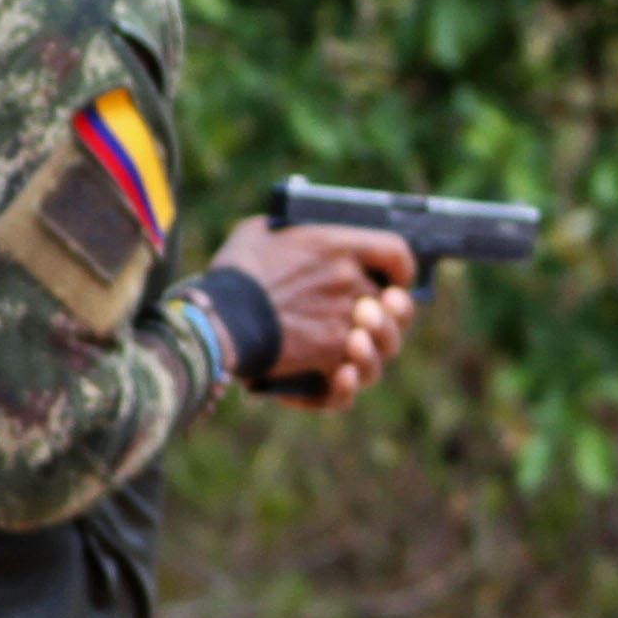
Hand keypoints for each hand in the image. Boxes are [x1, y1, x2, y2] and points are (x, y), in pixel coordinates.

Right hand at [211, 219, 421, 411]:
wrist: (216, 319)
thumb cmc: (234, 272)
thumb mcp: (260, 232)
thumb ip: (290, 232)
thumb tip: (294, 235)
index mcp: (338, 248)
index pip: (396, 254)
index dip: (401, 267)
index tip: (393, 276)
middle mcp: (351, 287)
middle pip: (397, 306)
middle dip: (392, 312)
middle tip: (373, 312)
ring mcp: (344, 328)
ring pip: (384, 348)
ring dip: (377, 346)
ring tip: (356, 342)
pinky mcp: (327, 363)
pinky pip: (353, 383)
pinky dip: (350, 385)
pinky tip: (344, 376)